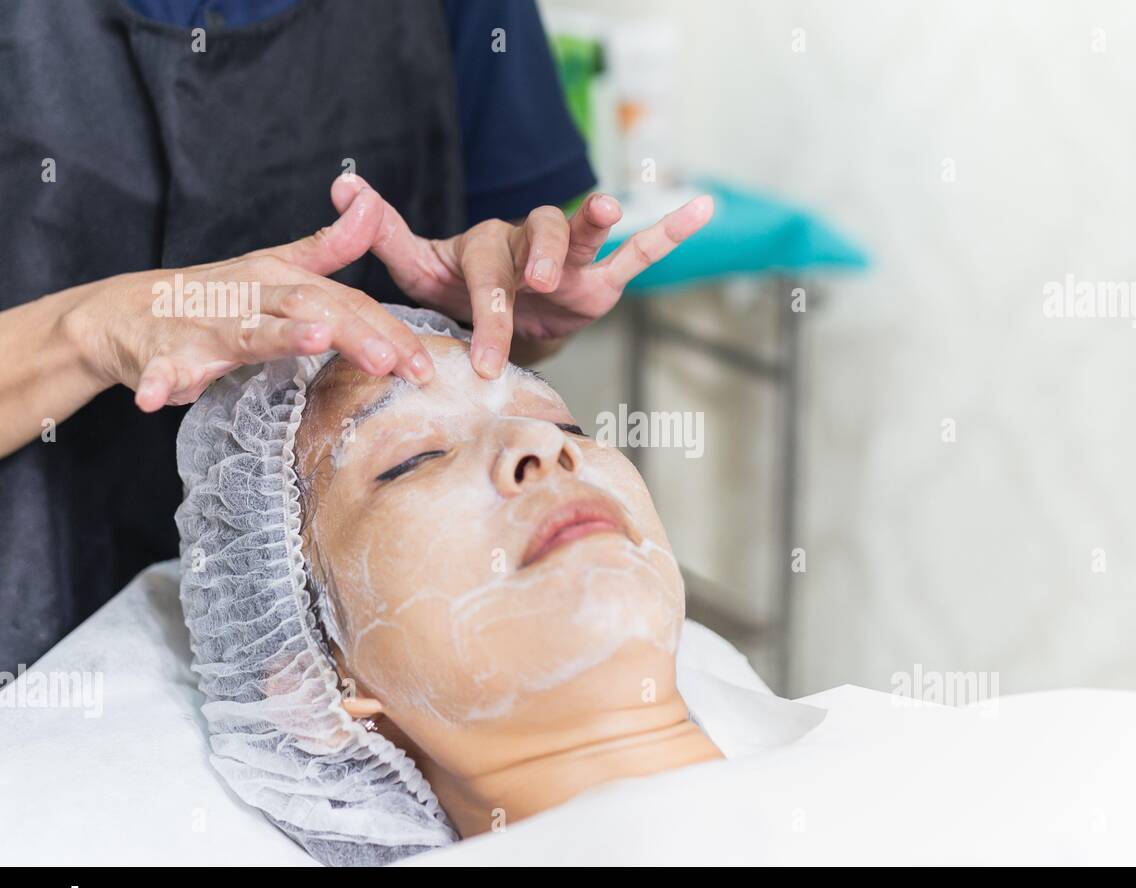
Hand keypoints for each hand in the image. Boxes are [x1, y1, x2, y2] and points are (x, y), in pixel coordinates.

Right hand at [67, 188, 439, 411]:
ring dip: (280, 335)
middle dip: (355, 333)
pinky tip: (156, 397)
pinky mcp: (162, 351)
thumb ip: (329, 246)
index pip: (346, 302)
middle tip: (392, 363)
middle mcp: (249, 294)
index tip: (424, 364)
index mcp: (279, 278)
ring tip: (314, 340)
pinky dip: (159, 381)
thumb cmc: (216, 295)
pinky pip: (160, 369)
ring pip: (248, 330)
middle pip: (310, 308)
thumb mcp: (277, 266)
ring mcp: (206, 322)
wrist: (126, 312)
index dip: (388, 330)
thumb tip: (374, 207)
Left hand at [329, 174, 713, 377]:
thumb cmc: (457, 292)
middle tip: (534, 285)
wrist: (499, 322)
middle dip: (536, 263)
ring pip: (581, 234)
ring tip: (606, 209)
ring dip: (593, 222)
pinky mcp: (601, 281)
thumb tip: (342, 184)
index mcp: (485, 246)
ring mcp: (569, 260)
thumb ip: (384, 233)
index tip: (485, 363)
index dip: (486, 313)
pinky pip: (639, 254)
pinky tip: (701, 207)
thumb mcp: (419, 268)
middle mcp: (528, 243)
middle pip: (535, 239)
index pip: (486, 272)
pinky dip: (668, 233)